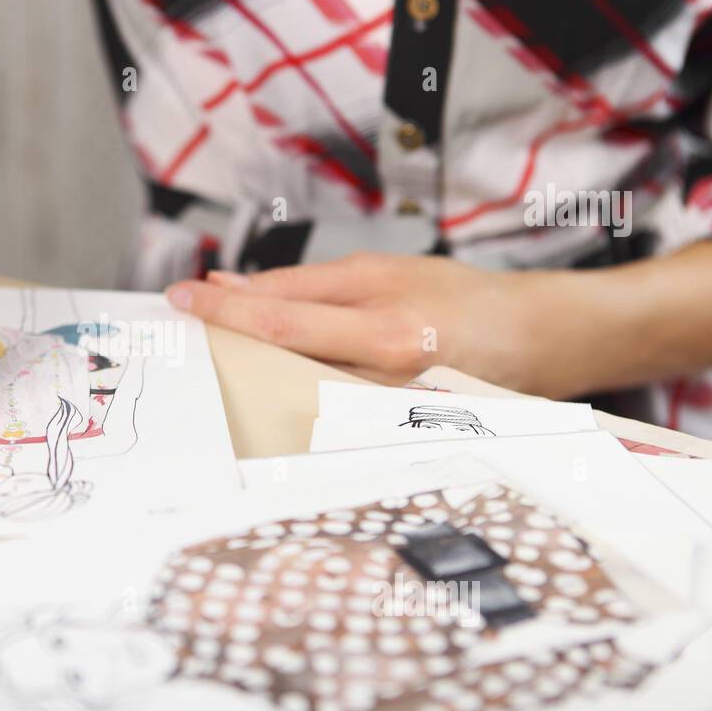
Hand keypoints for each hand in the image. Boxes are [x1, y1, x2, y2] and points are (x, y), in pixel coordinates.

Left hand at [166, 253, 577, 396]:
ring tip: (222, 357)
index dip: (224, 309)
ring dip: (249, 374)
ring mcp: (386, 419)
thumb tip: (233, 286)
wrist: (531, 341)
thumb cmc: (454, 297)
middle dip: (226, 346)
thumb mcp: (380, 273)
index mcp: (385, 332)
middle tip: (184, 329)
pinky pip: (322, 417)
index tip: (180, 298)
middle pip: (280, 367)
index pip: (282, 319)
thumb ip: (304, 284)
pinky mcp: (388, 437)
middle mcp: (384, 383)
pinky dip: (286, 397)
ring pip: (294, 397)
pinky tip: (268, 386)